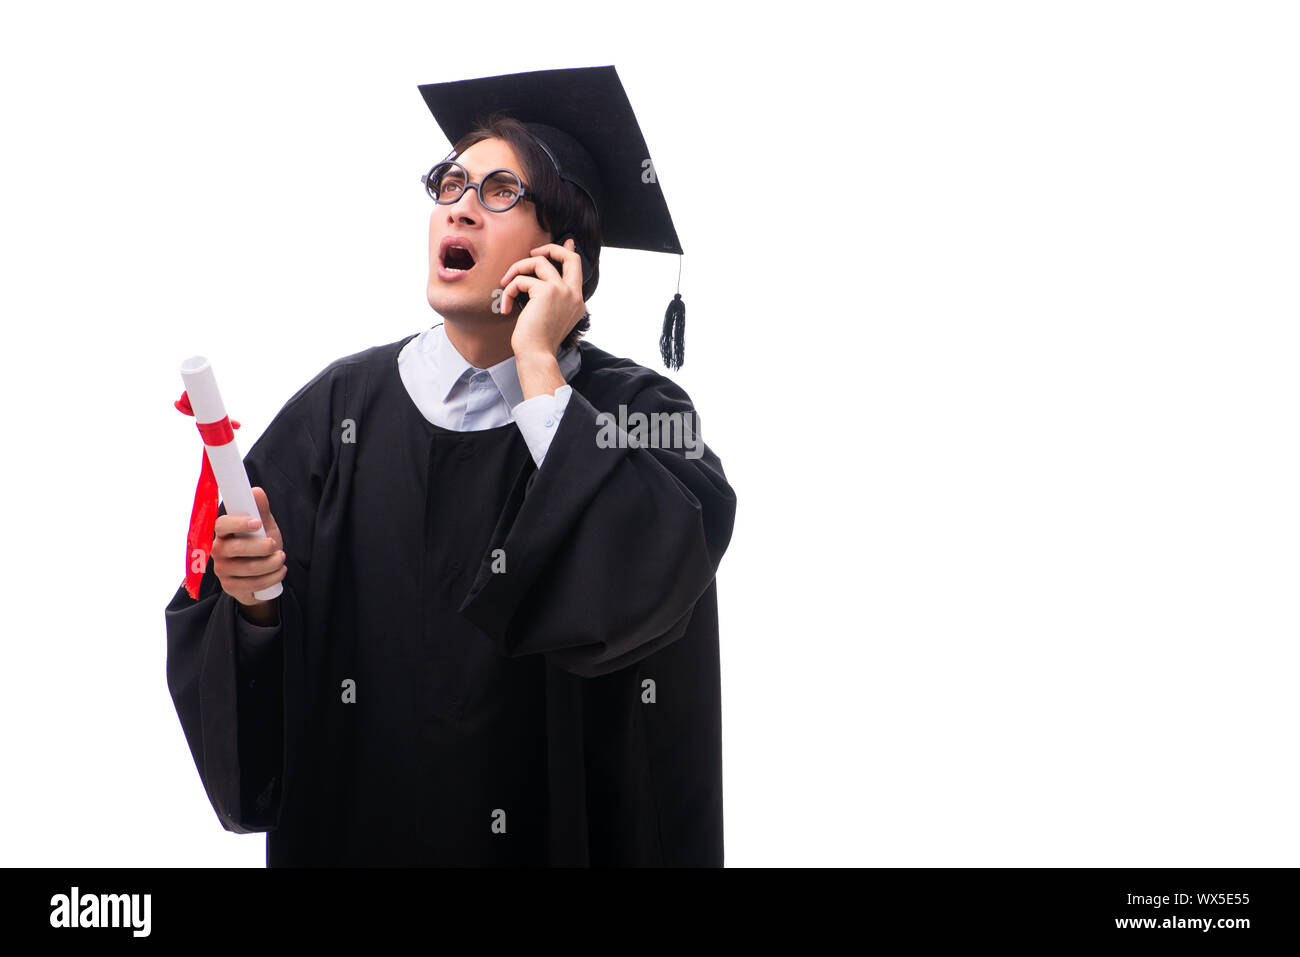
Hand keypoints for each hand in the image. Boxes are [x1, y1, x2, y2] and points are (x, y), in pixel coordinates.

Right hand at [212, 486, 286, 608]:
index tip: (258, 523)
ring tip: (281, 558)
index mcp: (224, 532)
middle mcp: (218, 550)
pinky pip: (253, 584)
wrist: (263, 574)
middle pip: (236, 548)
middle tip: (274, 545)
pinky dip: (272, 577)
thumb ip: (261, 510)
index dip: (239, 523)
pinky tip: (280, 571)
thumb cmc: (261, 545)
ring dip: (272, 563)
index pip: (222, 524)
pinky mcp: (230, 586)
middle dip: (262, 547)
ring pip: (248, 568)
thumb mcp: (265, 527)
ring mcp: (222, 569)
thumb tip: (256, 491)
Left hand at [500, 237, 587, 359]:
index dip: (568, 251)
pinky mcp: (546, 291)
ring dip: (517, 270)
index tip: (565, 242)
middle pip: (568, 256)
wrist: (536, 355)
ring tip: (506, 285)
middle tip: (532, 254)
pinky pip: (521, 280)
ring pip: (539, 262)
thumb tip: (537, 280)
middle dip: (549, 249)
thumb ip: (549, 297)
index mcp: (576, 301)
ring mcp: (562, 291)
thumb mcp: (548, 316)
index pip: (577, 267)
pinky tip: (506, 308)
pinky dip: (509, 292)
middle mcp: (573, 294)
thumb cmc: (538, 341)